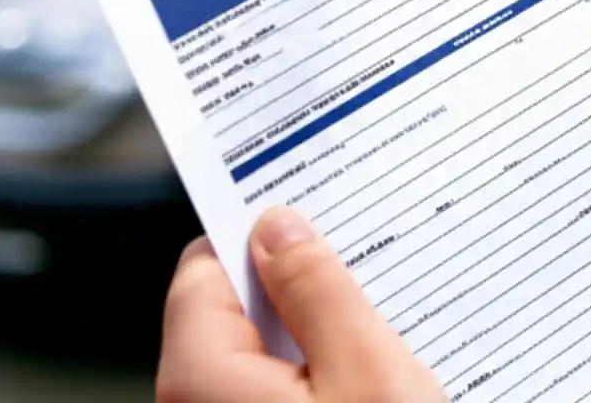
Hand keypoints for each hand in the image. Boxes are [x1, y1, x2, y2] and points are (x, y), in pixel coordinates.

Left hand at [157, 208, 444, 402]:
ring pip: (266, 354)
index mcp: (201, 374)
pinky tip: (377, 375)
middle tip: (369, 266)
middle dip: (301, 281)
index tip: (310, 205)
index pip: (205, 265)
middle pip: (237, 311)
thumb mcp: (367, 371)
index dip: (258, 230)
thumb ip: (318, 290)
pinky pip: (284, 391)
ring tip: (389, 326)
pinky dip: (324, 375)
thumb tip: (281, 228)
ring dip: (321, 334)